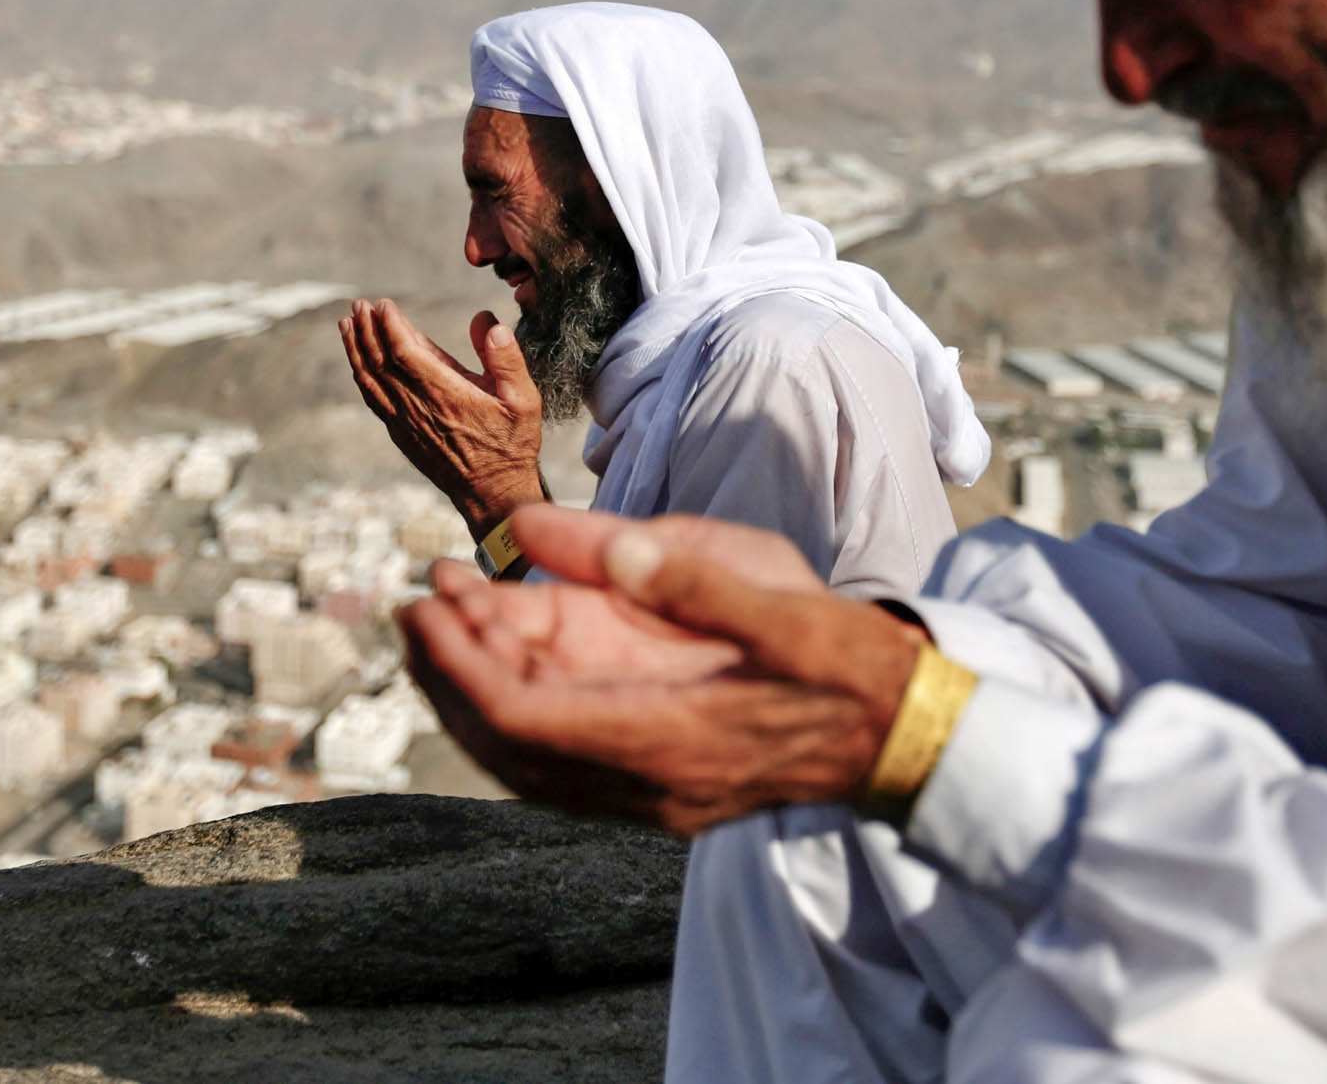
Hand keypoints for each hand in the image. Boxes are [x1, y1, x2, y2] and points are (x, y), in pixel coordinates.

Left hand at [341, 300, 543, 531]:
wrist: (492, 494)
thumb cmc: (512, 444)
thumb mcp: (524, 400)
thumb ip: (506, 359)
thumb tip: (488, 321)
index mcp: (447, 395)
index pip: (406, 353)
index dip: (390, 326)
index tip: (383, 304)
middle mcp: (419, 408)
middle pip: (381, 362)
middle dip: (367, 330)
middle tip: (359, 304)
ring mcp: (406, 423)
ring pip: (371, 381)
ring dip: (356, 350)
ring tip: (347, 323)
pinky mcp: (402, 434)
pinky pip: (374, 400)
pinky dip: (362, 377)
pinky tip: (358, 363)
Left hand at [400, 504, 922, 834]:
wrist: (911, 735)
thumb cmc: (850, 658)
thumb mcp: (771, 594)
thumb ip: (665, 565)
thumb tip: (543, 531)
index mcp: (672, 739)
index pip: (529, 719)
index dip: (462, 664)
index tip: (426, 604)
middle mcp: (648, 784)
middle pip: (510, 747)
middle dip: (448, 674)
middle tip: (415, 599)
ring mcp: (653, 795)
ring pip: (529, 760)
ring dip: (474, 692)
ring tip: (442, 614)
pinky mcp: (662, 786)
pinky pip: (562, 763)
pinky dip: (516, 712)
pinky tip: (506, 653)